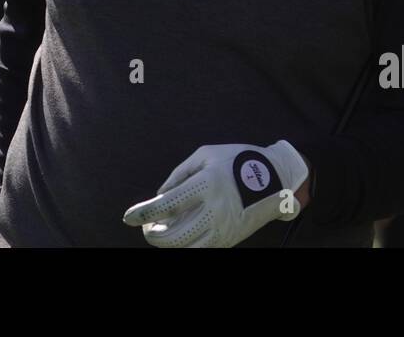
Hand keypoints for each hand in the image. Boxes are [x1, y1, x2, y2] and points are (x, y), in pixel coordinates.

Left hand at [123, 140, 308, 247]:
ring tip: (160, 233)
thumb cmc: (236, 160)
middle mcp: (215, 209)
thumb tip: (160, 195)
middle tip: (146, 228)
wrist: (276, 178)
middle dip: (153, 236)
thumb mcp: (205, 155)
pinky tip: (178, 237)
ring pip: (187, 247)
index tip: (128, 217)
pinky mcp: (230, 238)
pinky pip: (202, 249)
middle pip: (175, 236)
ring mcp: (224, 227)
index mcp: (206, 183)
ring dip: (168, 244)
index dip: (144, 213)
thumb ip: (178, 174)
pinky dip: (186, 246)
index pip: (167, 205)